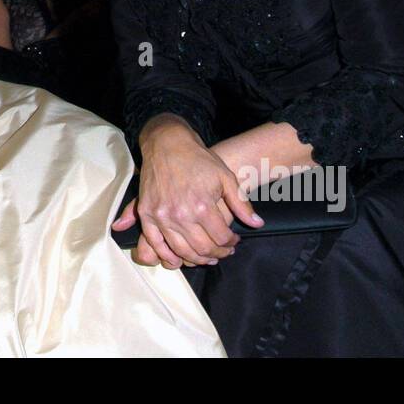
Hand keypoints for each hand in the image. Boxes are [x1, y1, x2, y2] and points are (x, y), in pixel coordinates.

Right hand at [116, 117, 259, 267]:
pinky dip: (167, 256)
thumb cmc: (198, 159)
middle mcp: (181, 215)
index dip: (231, 243)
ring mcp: (161, 216)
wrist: (167, 143)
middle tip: (223, 251)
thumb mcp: (225, 176)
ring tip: (206, 257)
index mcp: (202, 206)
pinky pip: (156, 244)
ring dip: (197, 259)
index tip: (234, 240)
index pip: (221, 238)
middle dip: (218, 254)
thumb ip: (241, 203)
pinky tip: (178, 259)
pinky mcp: (147, 214)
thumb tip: (257, 224)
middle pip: (203, 249)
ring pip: (181, 251)